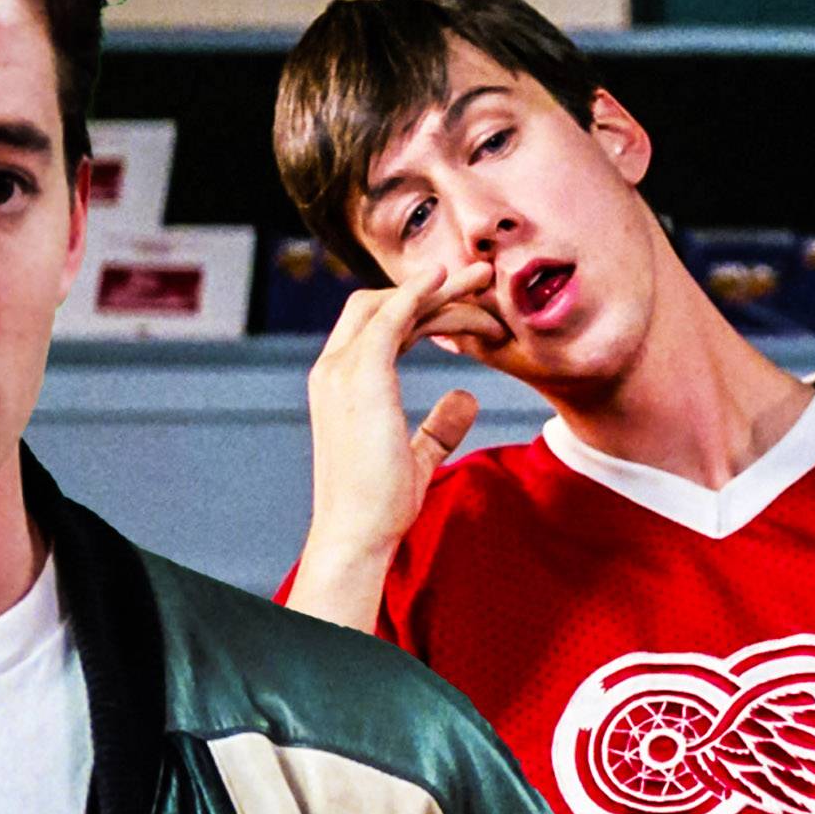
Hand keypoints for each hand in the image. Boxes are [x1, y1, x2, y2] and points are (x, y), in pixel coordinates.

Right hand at [285, 263, 508, 630]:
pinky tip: (446, 281)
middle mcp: (332, 369)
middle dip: (432, 289)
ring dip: (439, 291)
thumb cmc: (380, 504)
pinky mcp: (361, 375)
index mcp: (338, 385)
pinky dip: (417, 293)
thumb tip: (466, 397)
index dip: (420, 310)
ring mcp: (341, 370)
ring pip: (391, 306)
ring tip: (482, 283)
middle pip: (381, 305)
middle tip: (481, 281)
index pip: (376, 327)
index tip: (466, 308)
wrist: (357, 532)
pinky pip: (391, 317)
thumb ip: (438, 426)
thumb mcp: (417, 456)